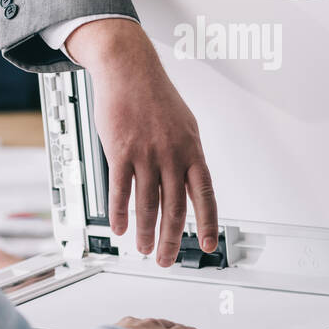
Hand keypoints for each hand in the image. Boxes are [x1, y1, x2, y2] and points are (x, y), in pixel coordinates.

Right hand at [65, 19, 217, 266]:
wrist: (129, 69)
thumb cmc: (156, 96)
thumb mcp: (185, 125)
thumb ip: (187, 156)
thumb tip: (190, 184)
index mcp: (192, 150)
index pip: (205, 195)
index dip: (209, 223)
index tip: (209, 245)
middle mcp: (172, 155)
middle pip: (175, 208)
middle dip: (172, 240)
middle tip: (167, 259)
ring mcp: (146, 154)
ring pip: (148, 204)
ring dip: (145, 232)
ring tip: (143, 248)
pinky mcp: (120, 151)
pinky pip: (120, 190)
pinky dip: (119, 213)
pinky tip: (119, 227)